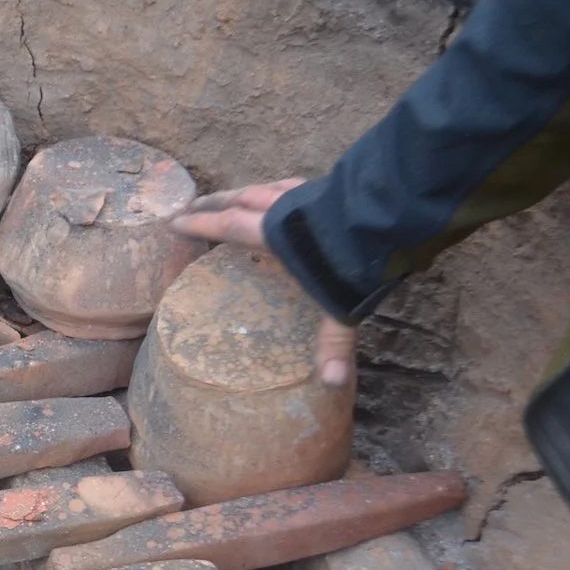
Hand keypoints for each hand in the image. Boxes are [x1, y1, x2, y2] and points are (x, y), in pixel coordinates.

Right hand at [170, 177, 355, 389]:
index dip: (200, 223)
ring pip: (266, 187)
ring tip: (236, 196)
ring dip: (246, 192)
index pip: (228, 226)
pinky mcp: (329, 188)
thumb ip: (335, 342)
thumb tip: (333, 383)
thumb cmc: (359, 261)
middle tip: (194, 204)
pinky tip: (286, 190)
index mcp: (276, 236)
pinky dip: (279, 188)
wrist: (393, 215)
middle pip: (241, 199)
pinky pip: (292, 185)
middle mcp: (285, 210)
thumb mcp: (342, 306)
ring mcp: (308, 194)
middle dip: (214, 202)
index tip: (175, 221)